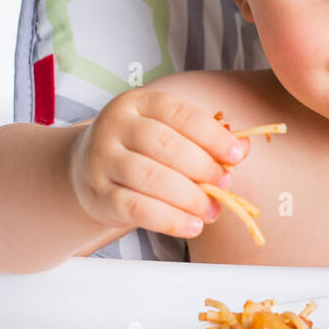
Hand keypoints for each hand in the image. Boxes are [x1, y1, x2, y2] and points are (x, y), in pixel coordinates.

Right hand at [68, 88, 249, 238]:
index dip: (212, 135)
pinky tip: (192, 226)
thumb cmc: (142, 150)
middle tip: (225, 185)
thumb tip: (242, 147)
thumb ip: (205, 139)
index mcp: (139, 103)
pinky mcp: (97, 194)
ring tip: (212, 211)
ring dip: (189, 197)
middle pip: (165, 145)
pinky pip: (136, 208)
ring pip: (150, 177)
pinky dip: (169, 220)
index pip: (179, 114)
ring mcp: (102, 159)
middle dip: (202, 167)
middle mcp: (116, 125)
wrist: (86, 170)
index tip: (236, 154)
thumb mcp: (171, 134)